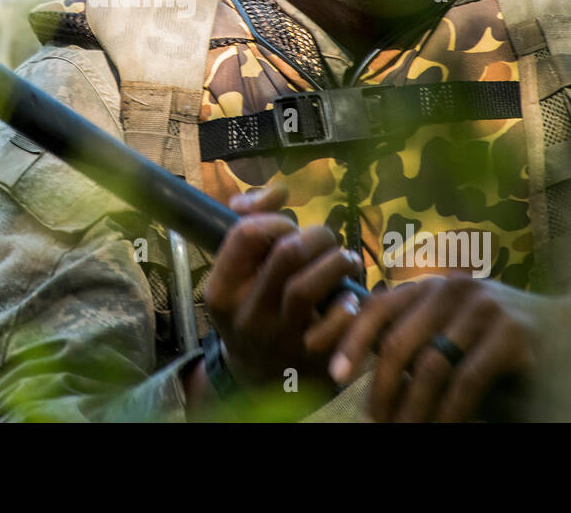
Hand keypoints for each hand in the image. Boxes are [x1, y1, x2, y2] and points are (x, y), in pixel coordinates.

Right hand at [204, 182, 363, 391]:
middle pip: (287, 253)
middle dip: (316, 235)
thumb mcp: (239, 273)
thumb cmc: (252, 307)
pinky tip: (349, 298)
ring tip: (345, 260)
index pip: (246, 234)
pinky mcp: (310, 360)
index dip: (276, 220)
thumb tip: (279, 190)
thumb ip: (254, 221)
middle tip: (326, 241)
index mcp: (222, 291)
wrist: (258, 379)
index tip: (288, 227)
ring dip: (336, 262)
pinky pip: (335, 325)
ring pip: (309, 285)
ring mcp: (278, 339)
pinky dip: (347, 304)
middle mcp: (246, 315)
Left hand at [326, 275, 542, 421]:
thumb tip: (359, 369)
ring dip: (412, 409)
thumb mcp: (451, 332)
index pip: (377, 307)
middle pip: (397, 342)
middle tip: (372, 420)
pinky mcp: (511, 334)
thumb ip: (415, 339)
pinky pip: (466, 381)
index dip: (350, 338)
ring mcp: (483, 309)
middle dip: (380, 388)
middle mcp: (452, 290)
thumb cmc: (500, 341)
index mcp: (431, 286)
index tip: (333, 372)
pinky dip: (449, 412)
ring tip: (404, 432)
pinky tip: (441, 429)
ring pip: (429, 366)